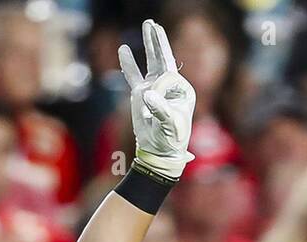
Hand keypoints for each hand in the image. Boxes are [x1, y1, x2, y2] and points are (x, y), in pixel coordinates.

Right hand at [119, 19, 195, 180]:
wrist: (160, 153)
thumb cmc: (170, 139)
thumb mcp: (169, 125)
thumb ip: (160, 109)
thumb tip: (146, 94)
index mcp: (182, 91)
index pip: (169, 75)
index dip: (158, 85)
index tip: (151, 102)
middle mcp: (170, 86)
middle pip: (163, 58)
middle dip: (158, 40)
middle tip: (153, 23)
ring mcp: (155, 88)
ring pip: (151, 62)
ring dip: (149, 44)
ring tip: (148, 24)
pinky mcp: (142, 95)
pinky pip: (134, 75)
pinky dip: (128, 64)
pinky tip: (123, 49)